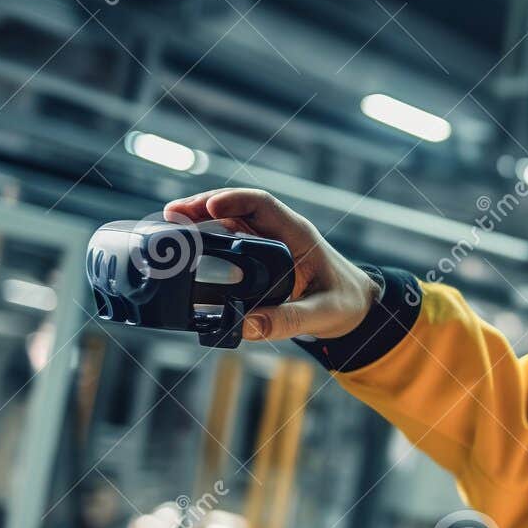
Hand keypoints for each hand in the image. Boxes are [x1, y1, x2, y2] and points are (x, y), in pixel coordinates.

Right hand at [162, 188, 378, 341]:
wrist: (358, 306)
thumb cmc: (346, 304)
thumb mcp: (322, 314)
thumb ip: (288, 320)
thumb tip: (246, 326)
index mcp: (299, 236)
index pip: (263, 205)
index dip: (234, 201)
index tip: (209, 208)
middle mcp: (281, 232)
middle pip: (238, 207)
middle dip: (204, 206)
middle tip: (172, 214)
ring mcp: (270, 242)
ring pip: (230, 219)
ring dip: (201, 218)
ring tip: (170, 224)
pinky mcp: (262, 255)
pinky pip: (231, 237)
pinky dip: (208, 236)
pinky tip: (187, 242)